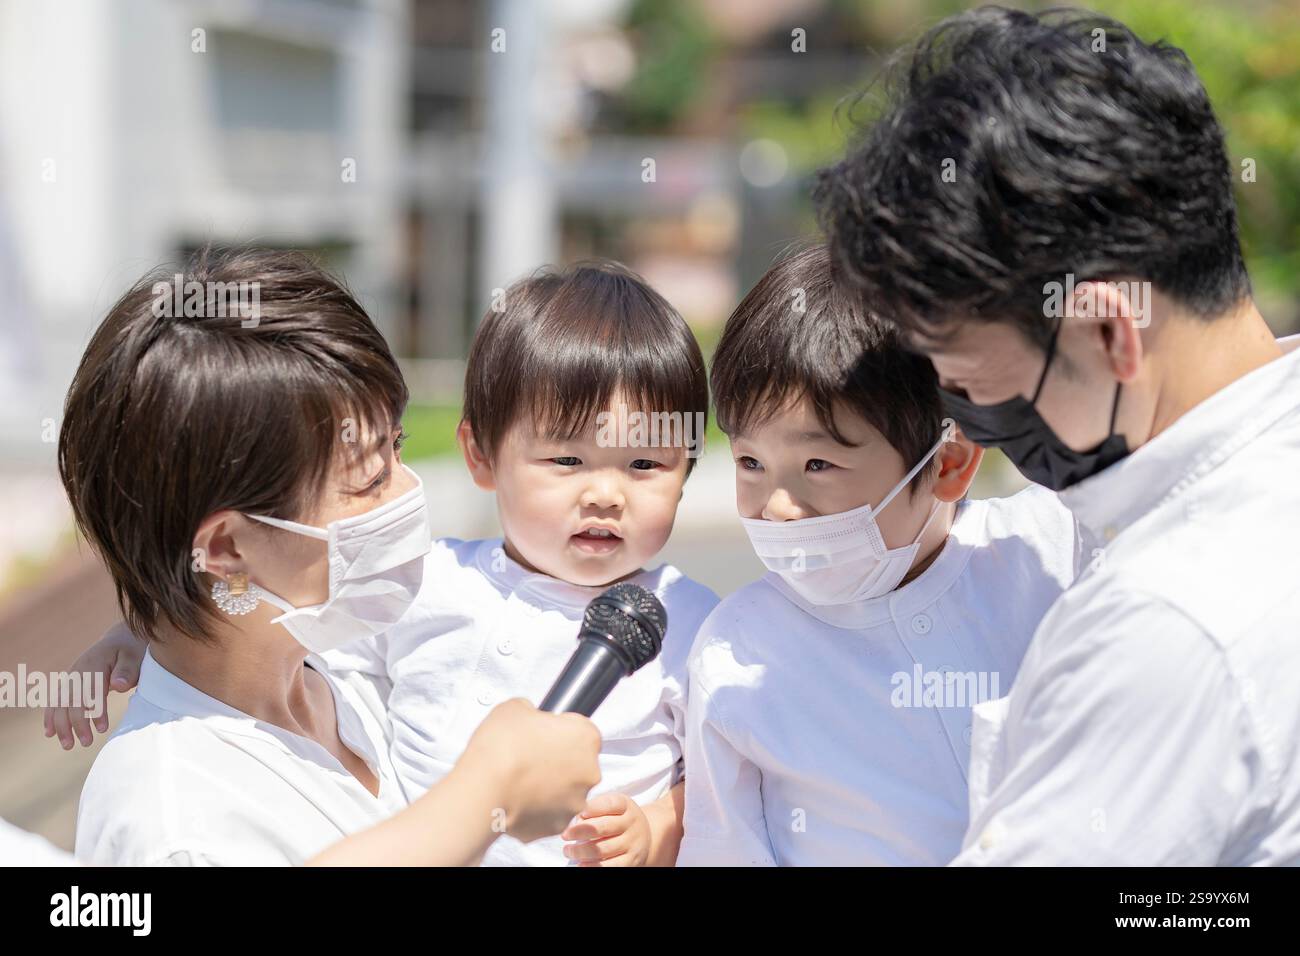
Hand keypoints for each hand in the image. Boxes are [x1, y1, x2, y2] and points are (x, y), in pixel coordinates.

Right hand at [43, 621, 142, 748]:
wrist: (121, 639)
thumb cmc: (131, 650)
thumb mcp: (136, 656)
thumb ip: (127, 670)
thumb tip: (117, 685)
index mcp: (95, 663)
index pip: (91, 690)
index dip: (95, 710)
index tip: (102, 728)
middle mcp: (78, 671)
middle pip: (71, 699)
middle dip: (76, 723)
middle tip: (86, 743)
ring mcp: (71, 677)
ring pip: (59, 702)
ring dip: (61, 724)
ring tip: (68, 745)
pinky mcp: (69, 683)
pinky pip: (55, 700)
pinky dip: (51, 716)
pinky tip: (50, 733)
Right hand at [459, 699, 601, 843]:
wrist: (484, 789)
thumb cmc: (501, 747)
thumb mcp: (515, 708)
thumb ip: (533, 712)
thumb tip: (531, 720)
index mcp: (586, 737)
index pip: (581, 730)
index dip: (560, 731)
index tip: (543, 735)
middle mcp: (589, 771)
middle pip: (578, 763)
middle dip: (558, 761)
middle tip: (530, 759)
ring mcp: (576, 801)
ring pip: (566, 790)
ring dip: (550, 786)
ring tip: (520, 781)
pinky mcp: (558, 825)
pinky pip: (551, 813)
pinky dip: (538, 808)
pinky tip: (518, 800)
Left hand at [561, 792, 651, 866]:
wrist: (643, 835)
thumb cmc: (618, 818)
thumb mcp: (611, 807)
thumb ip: (593, 808)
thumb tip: (573, 820)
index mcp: (625, 805)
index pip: (607, 804)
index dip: (590, 808)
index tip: (577, 813)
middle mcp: (632, 823)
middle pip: (601, 828)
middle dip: (578, 832)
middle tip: (565, 835)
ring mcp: (633, 843)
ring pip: (602, 850)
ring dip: (580, 852)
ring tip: (568, 851)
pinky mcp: (632, 861)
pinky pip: (610, 867)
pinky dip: (592, 867)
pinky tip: (580, 864)